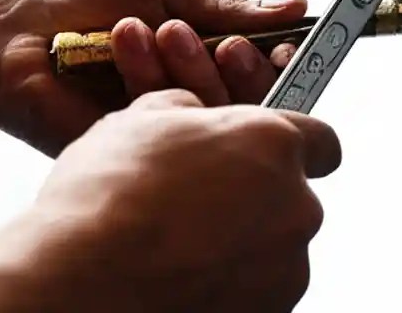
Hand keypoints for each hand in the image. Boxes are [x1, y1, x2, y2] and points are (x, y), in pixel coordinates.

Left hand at [0, 0, 304, 154]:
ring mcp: (167, 123)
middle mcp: (194, 91)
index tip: (283, 49)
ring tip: (158, 30)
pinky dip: (150, 85)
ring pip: (215, 116)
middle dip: (244, 70)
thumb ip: (231, 4)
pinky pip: (170, 132)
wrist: (14, 27)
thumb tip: (296, 5)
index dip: (281, 63)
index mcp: (209, 51)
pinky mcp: (135, 148)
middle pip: (253, 101)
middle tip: (227, 44)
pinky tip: (123, 50)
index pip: (266, 68)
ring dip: (192, 68)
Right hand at [0, 90, 339, 312]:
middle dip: (256, 198)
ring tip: (182, 248)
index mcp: (272, 143)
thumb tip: (191, 112)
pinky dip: (231, 283)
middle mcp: (296, 202)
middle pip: (293, 196)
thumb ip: (185, 108)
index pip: (320, 140)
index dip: (293, 147)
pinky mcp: (272, 309)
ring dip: (243, 243)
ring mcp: (287, 264)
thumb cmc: (105, 201)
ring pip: (277, 246)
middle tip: (201, 205)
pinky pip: (259, 288)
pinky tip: (183, 278)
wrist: (80, 283)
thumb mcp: (138, 120)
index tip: (268, 157)